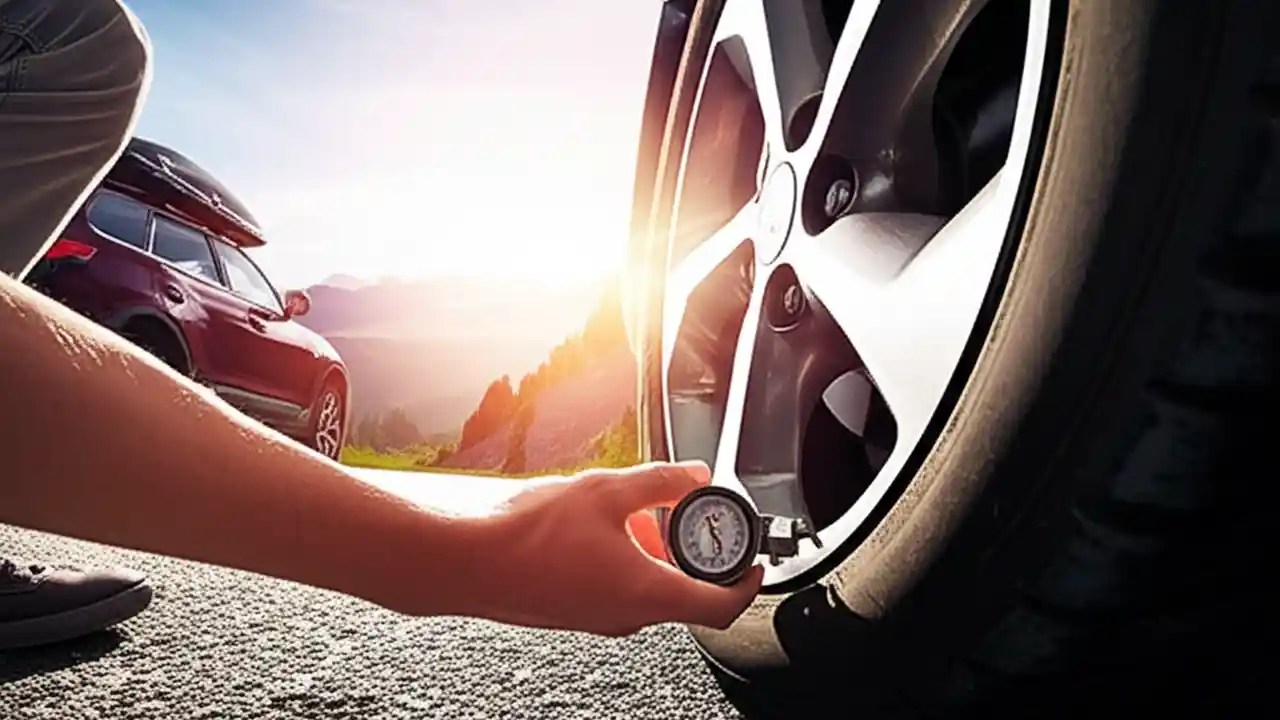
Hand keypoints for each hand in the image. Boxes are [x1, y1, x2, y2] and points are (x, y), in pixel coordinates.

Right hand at [474, 460, 762, 636]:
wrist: (469, 562)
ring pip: (651, 590)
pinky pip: (620, 591)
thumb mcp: (606, 491)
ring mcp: (601, 619)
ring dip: (656, 554)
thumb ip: (660, 482)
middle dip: (693, 552)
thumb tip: (694, 475)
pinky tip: (601, 530)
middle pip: (687, 594)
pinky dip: (627, 562)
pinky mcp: (577, 613)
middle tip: (687, 515)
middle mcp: (628, 617)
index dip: (749, 584)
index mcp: (647, 593)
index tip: (756, 562)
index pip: (723, 607)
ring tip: (634, 513)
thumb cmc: (527, 535)